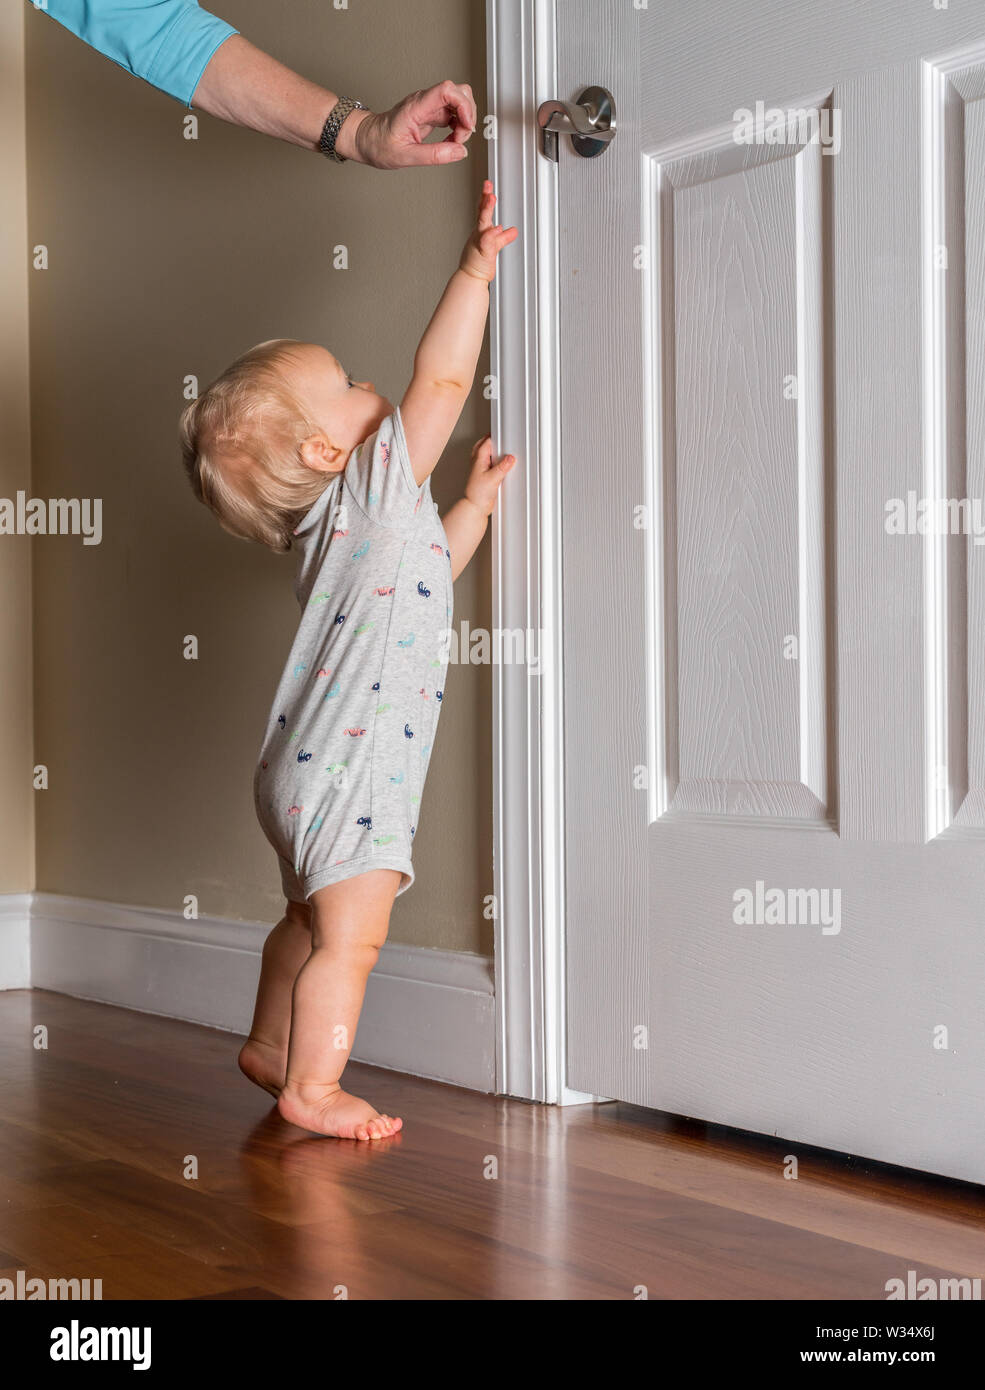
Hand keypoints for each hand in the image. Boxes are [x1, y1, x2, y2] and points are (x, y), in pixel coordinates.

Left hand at [341, 80, 476, 167]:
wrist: (366, 139)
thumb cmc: (378, 144)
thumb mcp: (405, 156)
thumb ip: (434, 155)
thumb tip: (459, 152)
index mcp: (416, 107)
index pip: (447, 90)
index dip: (463, 105)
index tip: (466, 126)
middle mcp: (423, 101)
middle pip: (459, 92)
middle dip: (467, 115)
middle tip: (460, 138)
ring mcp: (428, 106)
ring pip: (458, 102)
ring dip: (463, 122)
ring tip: (454, 142)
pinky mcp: (430, 113)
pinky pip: (452, 114)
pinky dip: (457, 127)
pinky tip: (451, 140)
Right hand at [460, 181, 518, 282]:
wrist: (471, 277)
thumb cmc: (479, 262)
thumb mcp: (494, 247)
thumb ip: (504, 237)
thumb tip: (512, 230)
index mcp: (481, 230)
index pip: (483, 210)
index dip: (485, 197)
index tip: (488, 184)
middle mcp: (479, 234)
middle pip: (482, 212)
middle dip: (485, 199)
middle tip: (487, 186)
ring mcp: (480, 242)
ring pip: (483, 224)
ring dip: (486, 210)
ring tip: (490, 198)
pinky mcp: (483, 252)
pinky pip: (487, 242)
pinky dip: (491, 235)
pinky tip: (497, 229)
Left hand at [464, 436, 515, 515]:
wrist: (475, 507)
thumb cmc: (478, 494)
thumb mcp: (493, 478)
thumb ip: (503, 467)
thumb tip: (510, 458)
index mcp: (478, 459)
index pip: (487, 442)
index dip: (496, 438)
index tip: (504, 436)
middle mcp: (477, 462)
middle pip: (483, 445)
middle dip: (492, 441)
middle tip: (501, 439)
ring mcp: (480, 469)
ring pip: (485, 454)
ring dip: (492, 451)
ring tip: (502, 450)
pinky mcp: (484, 476)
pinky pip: (489, 464)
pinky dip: (494, 461)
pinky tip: (501, 465)